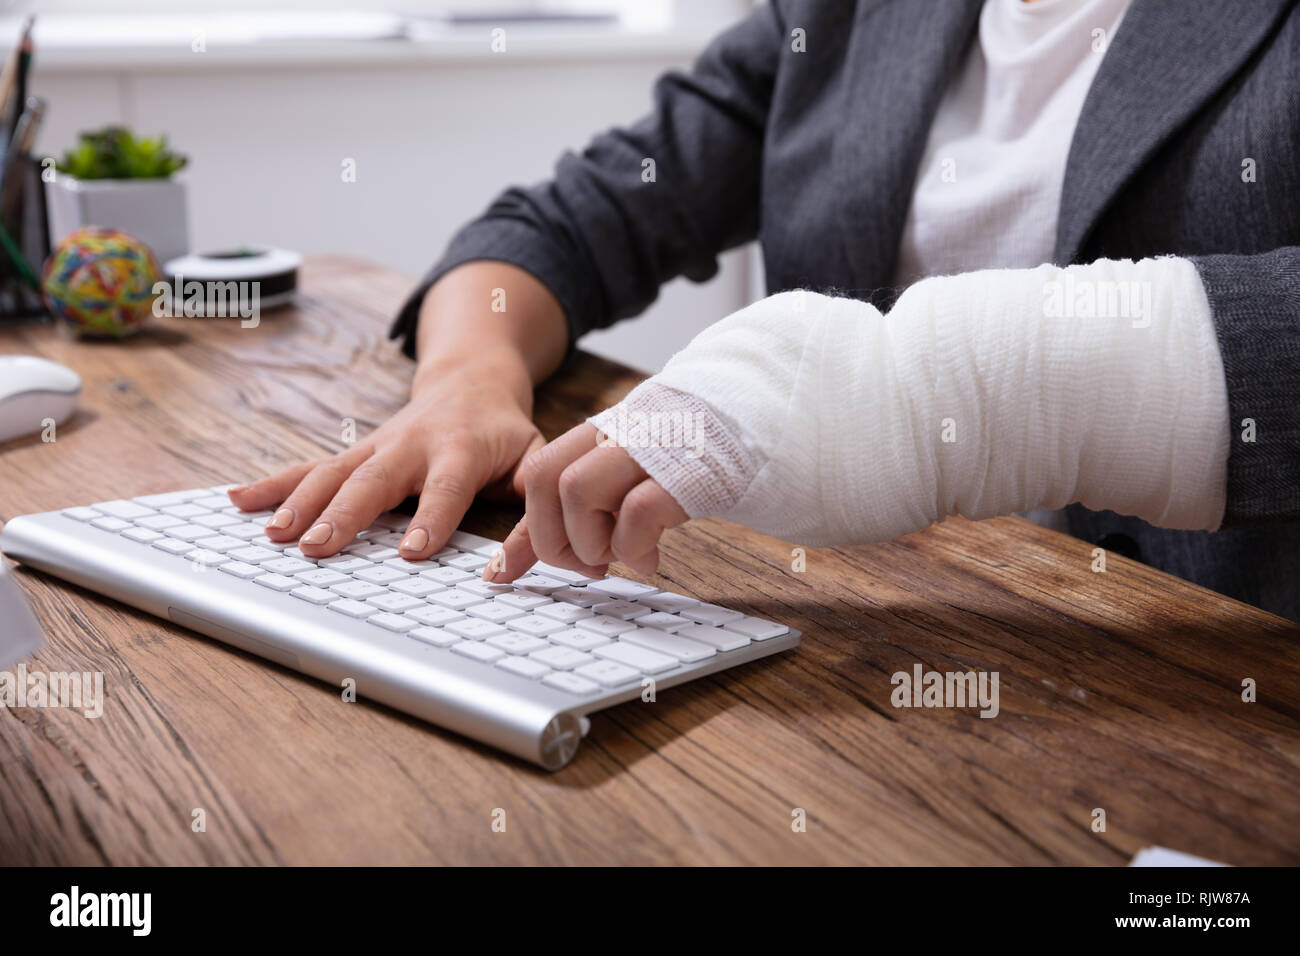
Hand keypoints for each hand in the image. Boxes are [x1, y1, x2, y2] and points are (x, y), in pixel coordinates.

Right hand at [227, 358, 546, 558]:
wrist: (472, 378)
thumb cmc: (502, 430)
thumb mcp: (532, 459)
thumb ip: (530, 507)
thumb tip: (519, 564)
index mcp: (460, 449)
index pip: (445, 488)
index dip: (430, 520)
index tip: (410, 553)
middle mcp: (411, 445)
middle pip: (374, 481)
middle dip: (343, 515)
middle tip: (316, 547)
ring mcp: (376, 446)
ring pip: (333, 473)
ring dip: (300, 503)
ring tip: (275, 535)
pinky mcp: (355, 450)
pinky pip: (309, 466)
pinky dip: (274, 483)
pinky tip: (239, 500)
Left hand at [486, 423, 689, 581]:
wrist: (767, 416)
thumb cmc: (695, 459)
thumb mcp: (638, 474)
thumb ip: (586, 507)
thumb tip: (520, 560)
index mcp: (604, 431)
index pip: (541, 474)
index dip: (520, 531)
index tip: (502, 573)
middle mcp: (619, 431)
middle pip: (546, 479)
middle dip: (551, 538)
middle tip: (587, 564)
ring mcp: (649, 446)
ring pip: (577, 490)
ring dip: (591, 542)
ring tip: (623, 555)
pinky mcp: (684, 472)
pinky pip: (637, 512)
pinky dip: (633, 546)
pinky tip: (649, 558)